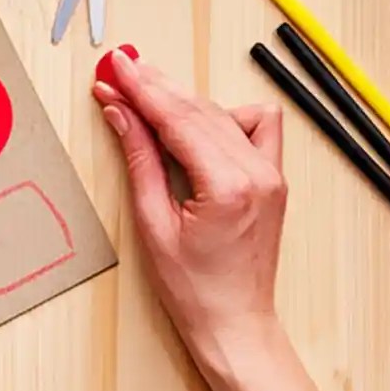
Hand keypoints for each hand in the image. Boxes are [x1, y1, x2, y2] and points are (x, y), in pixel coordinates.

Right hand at [93, 50, 287, 359]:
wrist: (234, 323)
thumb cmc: (195, 289)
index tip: (116, 68)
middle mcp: (258, 173)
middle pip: (199, 109)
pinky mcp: (273, 177)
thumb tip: (121, 114)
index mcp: (229, 186)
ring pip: (223, 112)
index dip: (141, 90)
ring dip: (182, 99)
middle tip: (119, 70)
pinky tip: (195, 122)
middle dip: (155, 87)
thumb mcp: (153, 224)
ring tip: (145, 92)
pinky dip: (223, 115)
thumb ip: (140, 160)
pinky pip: (255, 126)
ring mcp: (271, 174)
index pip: (177, 119)